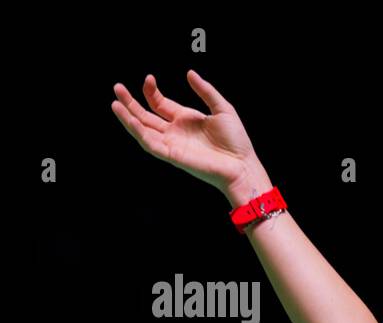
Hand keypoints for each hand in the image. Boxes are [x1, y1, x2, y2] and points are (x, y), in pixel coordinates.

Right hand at [111, 70, 264, 198]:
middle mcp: (175, 131)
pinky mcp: (173, 155)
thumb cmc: (236, 141)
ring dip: (128, 118)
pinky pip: (151, 144)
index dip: (150, 91)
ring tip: (115, 103)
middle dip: (131, 103)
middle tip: (117, 87)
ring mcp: (172, 144)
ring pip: (143, 130)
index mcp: (185, 119)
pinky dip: (139, 132)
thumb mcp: (222, 108)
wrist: (243, 165)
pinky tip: (131, 120)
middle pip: (146, 116)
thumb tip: (189, 73)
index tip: (149, 78)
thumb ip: (206, 91)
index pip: (159, 104)